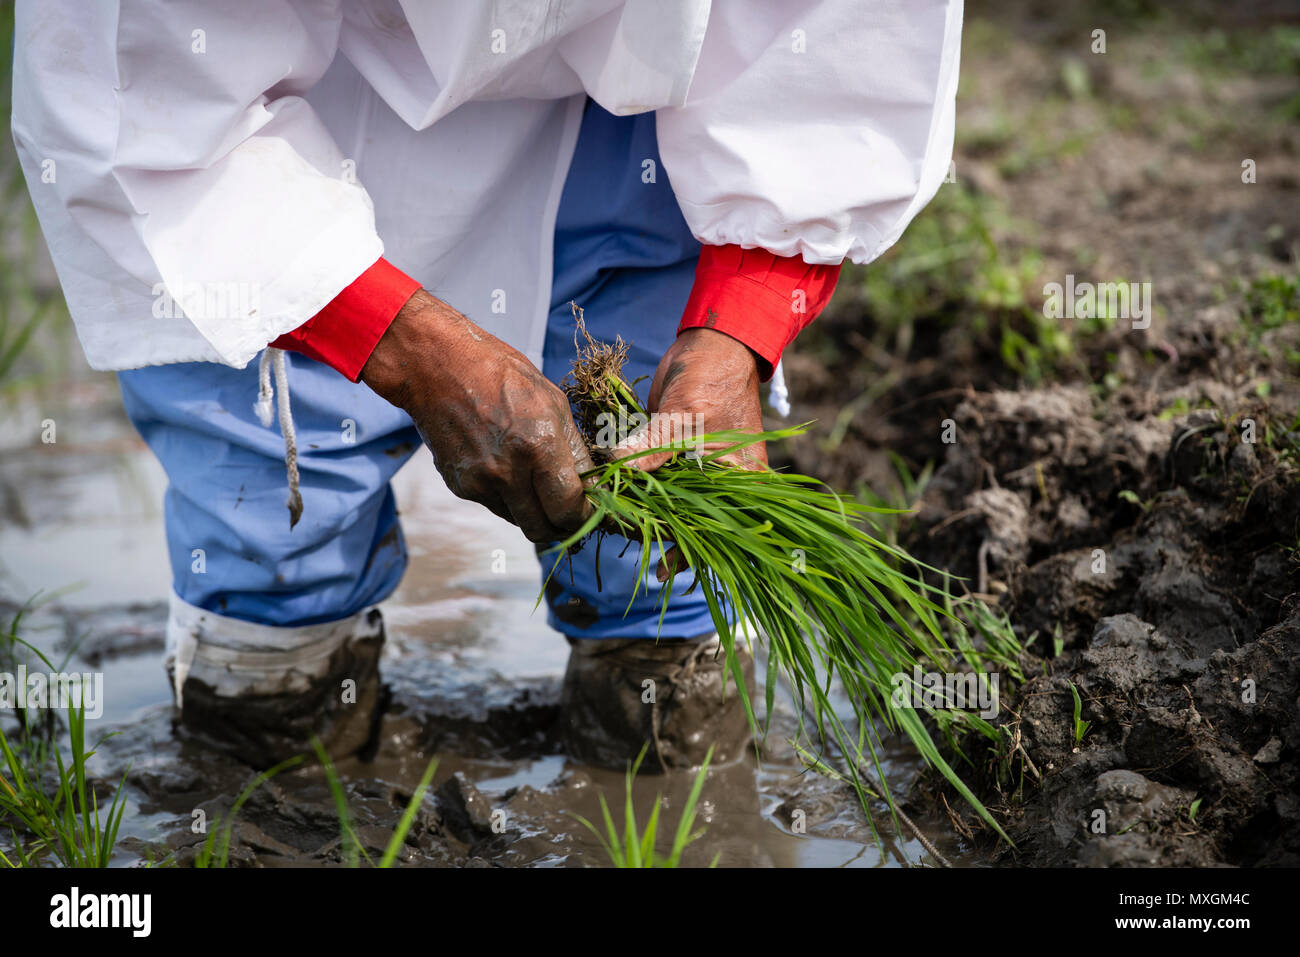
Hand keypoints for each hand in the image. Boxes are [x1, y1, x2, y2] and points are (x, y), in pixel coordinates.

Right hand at [362, 290, 594, 543]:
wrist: (437, 368)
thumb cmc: (500, 375)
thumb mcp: (552, 401)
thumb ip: (573, 449)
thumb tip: (592, 485)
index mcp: (540, 445)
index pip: (571, 507)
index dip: (586, 515)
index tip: (591, 511)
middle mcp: (510, 472)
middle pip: (544, 529)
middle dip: (562, 526)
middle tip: (569, 513)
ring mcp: (482, 483)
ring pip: (520, 522)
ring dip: (535, 512)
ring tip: (537, 485)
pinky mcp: (461, 487)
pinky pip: (496, 506)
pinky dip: (508, 497)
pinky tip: (504, 467)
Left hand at [610, 327, 766, 579]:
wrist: (708, 344)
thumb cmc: (712, 376)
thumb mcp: (685, 413)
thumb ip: (654, 445)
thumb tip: (620, 469)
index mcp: (740, 479)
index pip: (719, 528)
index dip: (692, 550)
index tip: (665, 566)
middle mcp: (720, 480)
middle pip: (692, 522)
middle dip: (664, 537)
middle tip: (634, 553)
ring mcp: (694, 468)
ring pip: (669, 503)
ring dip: (646, 514)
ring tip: (618, 530)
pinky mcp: (672, 453)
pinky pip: (654, 480)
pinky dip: (637, 488)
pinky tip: (616, 499)